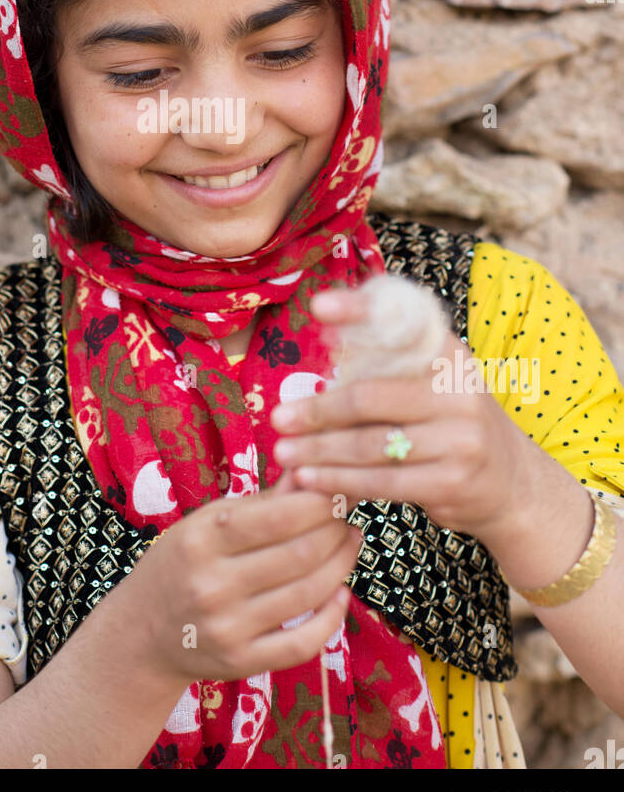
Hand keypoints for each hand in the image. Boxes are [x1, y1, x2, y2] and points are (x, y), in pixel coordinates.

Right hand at [132, 472, 362, 686]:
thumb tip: (307, 470)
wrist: (141, 633)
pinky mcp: (241, 662)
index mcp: (201, 540)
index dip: (319, 503)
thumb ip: (260, 502)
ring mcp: (227, 627)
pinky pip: (303, 643)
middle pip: (299, 554)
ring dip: (342, 565)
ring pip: (308, 594)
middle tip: (347, 517)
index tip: (337, 491)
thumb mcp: (205, 523)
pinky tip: (340, 593)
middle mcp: (212, 584)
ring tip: (350, 544)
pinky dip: (332, 617)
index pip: (278, 516)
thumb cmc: (181, 564)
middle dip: (336, 531)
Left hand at [269, 286, 533, 543]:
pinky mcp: (451, 483)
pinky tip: (310, 479)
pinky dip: (340, 480)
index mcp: (450, 356)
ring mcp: (459, 439)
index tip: (318, 306)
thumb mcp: (436, 383)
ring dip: (319, 449)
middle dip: (318, 409)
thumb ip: (392, 363)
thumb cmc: (452, 424)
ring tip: (283, 452)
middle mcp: (459, 392)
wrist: (513, 485)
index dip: (359, 311)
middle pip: (371, 397)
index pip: (403, 324)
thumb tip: (326, 339)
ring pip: (370, 444)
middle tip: (278, 416)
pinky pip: (382, 481)